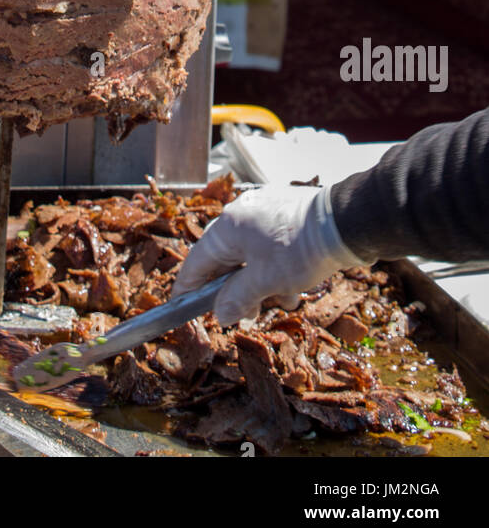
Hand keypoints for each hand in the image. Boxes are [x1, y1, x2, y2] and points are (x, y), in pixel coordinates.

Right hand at [171, 184, 362, 325]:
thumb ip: (237, 298)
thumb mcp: (265, 282)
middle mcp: (241, 215)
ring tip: (281, 302)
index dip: (188, 288)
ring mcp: (264, 212)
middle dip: (236, 292)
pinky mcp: (285, 214)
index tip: (181, 307)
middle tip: (245, 316)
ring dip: (261, 284)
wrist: (345, 222)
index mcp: (228, 227)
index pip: (197, 262)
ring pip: (250, 256)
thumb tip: (220, 314)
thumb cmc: (300, 250)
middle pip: (226, 260)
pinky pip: (269, 247)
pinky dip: (276, 269)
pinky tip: (294, 288)